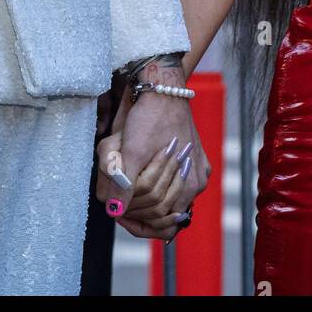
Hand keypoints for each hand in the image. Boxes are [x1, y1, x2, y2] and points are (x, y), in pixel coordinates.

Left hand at [94, 70, 208, 240]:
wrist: (164, 88)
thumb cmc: (149, 117)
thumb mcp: (132, 151)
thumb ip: (124, 186)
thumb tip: (114, 212)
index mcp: (188, 184)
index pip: (161, 223)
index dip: (136, 221)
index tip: (117, 213)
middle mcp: (197, 182)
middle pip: (164, 211)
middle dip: (139, 206)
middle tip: (118, 195)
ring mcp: (197, 170)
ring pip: (169, 198)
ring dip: (147, 194)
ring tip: (128, 180)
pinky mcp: (193, 159)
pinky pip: (175, 183)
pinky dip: (158, 182)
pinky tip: (141, 173)